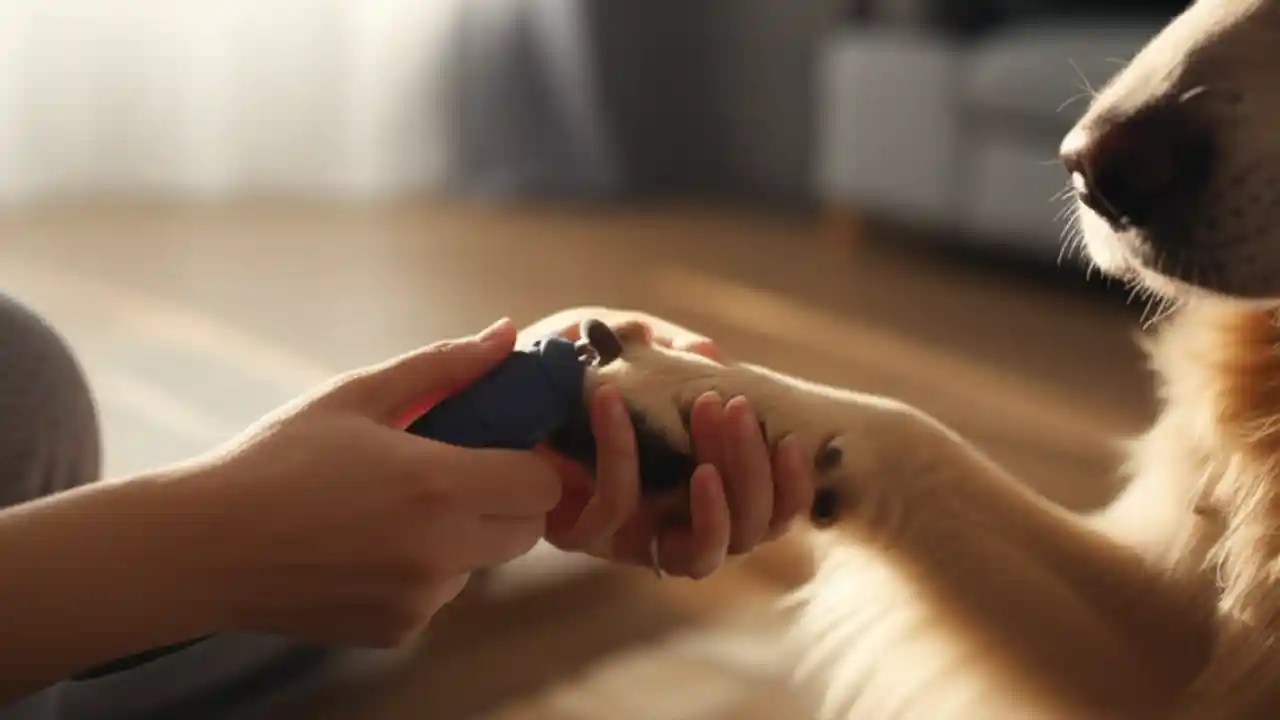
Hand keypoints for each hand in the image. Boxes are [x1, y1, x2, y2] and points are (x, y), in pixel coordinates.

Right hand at [187, 319, 561, 646]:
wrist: (203, 546)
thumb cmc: (277, 458)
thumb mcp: (358, 395)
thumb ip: (444, 366)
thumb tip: (507, 333)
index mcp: (439, 485)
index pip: (543, 483)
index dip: (530, 460)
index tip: (499, 445)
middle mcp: (440, 551)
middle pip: (527, 529)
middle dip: (506, 498)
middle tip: (453, 471)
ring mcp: (420, 599)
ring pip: (482, 563)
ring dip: (462, 535)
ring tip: (393, 508)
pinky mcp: (397, 630)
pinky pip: (439, 594)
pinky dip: (422, 571)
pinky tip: (367, 546)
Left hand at [523, 307, 813, 578]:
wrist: (500, 390)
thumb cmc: (574, 373)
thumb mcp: (629, 351)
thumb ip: (670, 355)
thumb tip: (711, 353)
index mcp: (704, 493)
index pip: (771, 513)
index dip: (793, 489)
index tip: (794, 440)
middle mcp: (677, 526)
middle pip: (748, 534)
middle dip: (753, 472)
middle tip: (733, 407)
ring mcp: (632, 539)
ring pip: (702, 552)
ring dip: (717, 492)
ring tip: (705, 417)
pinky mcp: (582, 535)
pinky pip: (616, 509)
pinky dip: (622, 455)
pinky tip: (614, 403)